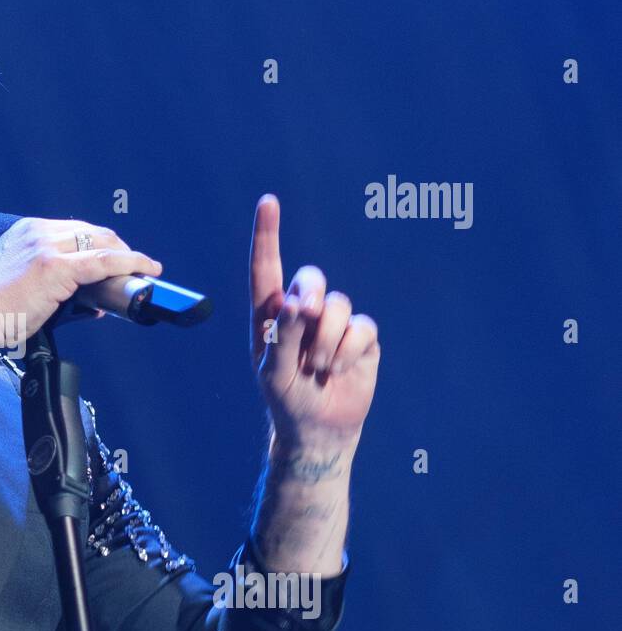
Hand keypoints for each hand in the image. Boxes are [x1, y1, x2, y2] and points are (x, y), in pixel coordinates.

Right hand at [0, 216, 162, 346]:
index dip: (102, 244)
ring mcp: (45, 247)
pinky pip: (103, 262)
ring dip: (127, 257)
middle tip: (134, 268)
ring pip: (101, 243)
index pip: (75, 230)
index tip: (116, 259)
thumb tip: (91, 304)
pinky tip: (145, 270)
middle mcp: (37, 232)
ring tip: (143, 271)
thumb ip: (52, 286)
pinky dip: (130, 263)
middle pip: (93, 232)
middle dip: (119, 249)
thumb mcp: (18, 284)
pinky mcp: (54, 267)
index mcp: (26, 231)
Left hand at [249, 194, 379, 445]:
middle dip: (310, 297)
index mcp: (270, 314)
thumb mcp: (273, 373)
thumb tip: (297, 302)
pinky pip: (363, 327)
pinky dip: (349, 351)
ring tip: (317, 368)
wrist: (319, 428)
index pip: (266, 268)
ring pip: (339, 305)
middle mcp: (302, 311)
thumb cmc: (285, 400)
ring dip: (328, 341)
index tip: (268, 201)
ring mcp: (333, 323)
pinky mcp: (360, 338)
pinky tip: (338, 370)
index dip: (267, 235)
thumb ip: (282, 336)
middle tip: (305, 325)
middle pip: (311, 278)